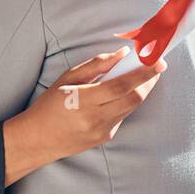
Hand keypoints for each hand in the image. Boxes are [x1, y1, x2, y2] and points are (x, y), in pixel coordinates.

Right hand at [0, 46, 166, 184]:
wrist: (37, 139)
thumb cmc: (50, 105)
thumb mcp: (68, 78)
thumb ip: (96, 64)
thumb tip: (122, 54)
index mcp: (83, 100)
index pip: (120, 86)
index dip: (142, 73)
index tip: (156, 62)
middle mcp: (95, 118)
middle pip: (133, 99)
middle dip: (149, 82)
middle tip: (157, 67)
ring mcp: (102, 131)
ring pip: (131, 108)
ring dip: (141, 91)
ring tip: (145, 77)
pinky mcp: (105, 138)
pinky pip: (122, 117)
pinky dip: (127, 103)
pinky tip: (123, 94)